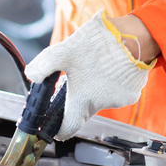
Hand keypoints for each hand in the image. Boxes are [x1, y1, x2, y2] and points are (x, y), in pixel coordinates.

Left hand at [25, 10, 154, 139]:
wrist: (133, 37)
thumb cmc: (99, 45)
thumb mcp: (63, 51)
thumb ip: (43, 65)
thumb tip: (32, 75)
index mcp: (82, 100)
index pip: (68, 128)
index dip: (59, 128)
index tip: (56, 126)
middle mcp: (101, 105)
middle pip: (84, 110)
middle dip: (77, 98)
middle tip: (73, 80)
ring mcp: (119, 100)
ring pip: (101, 99)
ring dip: (95, 87)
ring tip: (94, 65)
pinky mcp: (133, 92)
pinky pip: (117, 91)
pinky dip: (111, 82)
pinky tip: (110, 65)